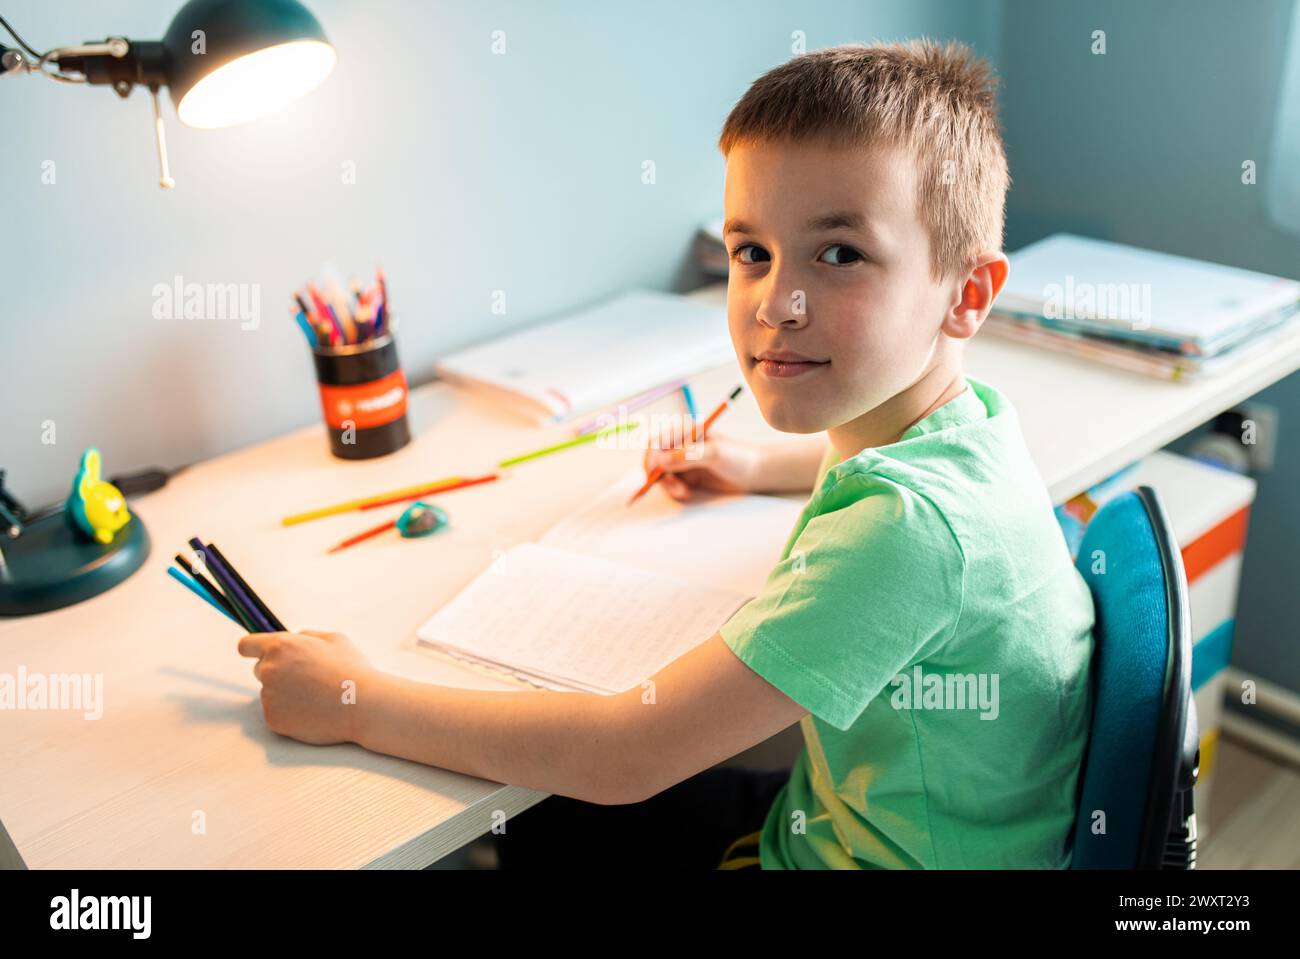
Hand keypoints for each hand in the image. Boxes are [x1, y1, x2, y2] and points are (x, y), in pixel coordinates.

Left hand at [237, 630, 375, 745]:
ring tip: (316, 696)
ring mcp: (269, 696)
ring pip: (270, 692)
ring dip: (286, 693)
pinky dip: (290, 712)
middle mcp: (268, 670)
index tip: (259, 654)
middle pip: (259, 670)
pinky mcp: (273, 719)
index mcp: (280, 647)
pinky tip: (313, 710)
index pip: (246, 645)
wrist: (362, 704)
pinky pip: (276, 712)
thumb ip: (307, 636)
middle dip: (278, 672)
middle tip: (306, 679)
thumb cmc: (351, 669)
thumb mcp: (334, 639)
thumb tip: (295, 639)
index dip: (253, 649)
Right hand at [642, 431, 761, 501]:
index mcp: (686, 431)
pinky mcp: (687, 476)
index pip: (658, 441)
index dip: (652, 456)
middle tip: (669, 486)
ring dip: (667, 484)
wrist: (756, 472)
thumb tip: (662, 461)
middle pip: (655, 458)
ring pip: (661, 473)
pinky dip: (674, 490)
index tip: (654, 471)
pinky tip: (686, 493)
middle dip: (658, 473)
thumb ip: (689, 455)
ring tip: (683, 492)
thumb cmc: (740, 457)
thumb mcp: (716, 453)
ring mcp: (683, 461)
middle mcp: (681, 445)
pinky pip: (671, 484)